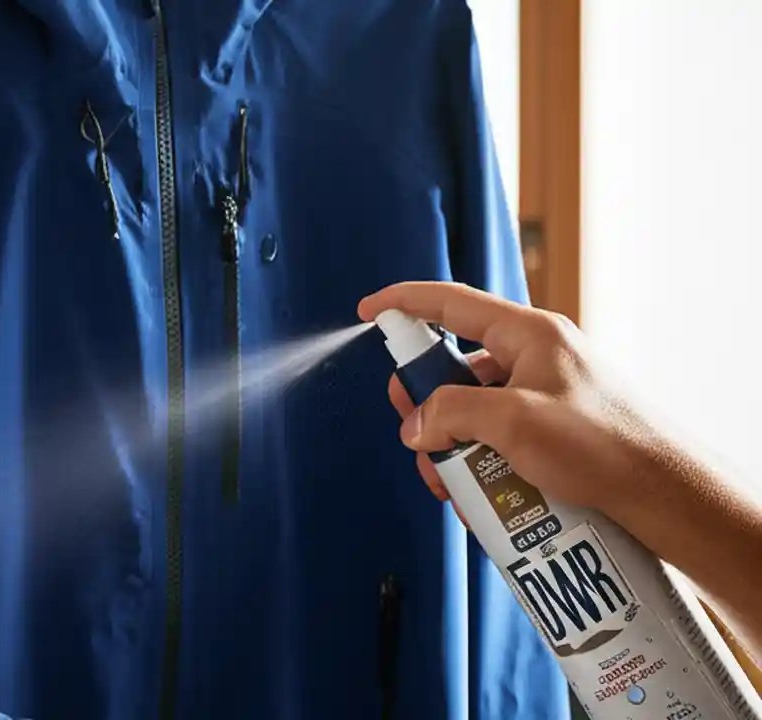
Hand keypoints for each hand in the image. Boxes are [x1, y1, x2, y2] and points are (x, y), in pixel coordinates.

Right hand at [358, 281, 761, 661]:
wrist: (662, 492)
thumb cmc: (605, 446)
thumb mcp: (514, 423)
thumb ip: (453, 413)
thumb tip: (417, 424)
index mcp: (528, 334)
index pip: (452, 303)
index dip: (404, 304)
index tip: (370, 312)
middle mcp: (533, 356)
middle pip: (453, 365)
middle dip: (425, 403)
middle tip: (417, 433)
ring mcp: (540, 393)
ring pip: (469, 409)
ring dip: (451, 446)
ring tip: (455, 481)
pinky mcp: (546, 429)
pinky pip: (492, 436)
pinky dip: (477, 462)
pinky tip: (481, 493)